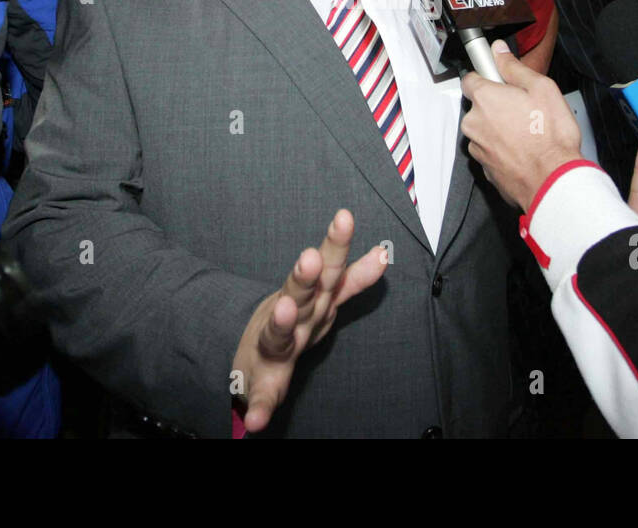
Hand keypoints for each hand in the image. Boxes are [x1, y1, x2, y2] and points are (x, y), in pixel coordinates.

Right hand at [232, 209, 386, 432]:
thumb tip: (384, 252)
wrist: (252, 354)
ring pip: (279, 332)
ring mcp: (276, 346)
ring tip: (283, 310)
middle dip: (305, 276)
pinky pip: (261, 397)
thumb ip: (353, 278)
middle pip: (301, 293)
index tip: (345, 217)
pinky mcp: (263, 381)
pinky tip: (256, 419)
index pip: (331, 266)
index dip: (337, 244)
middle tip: (309, 257)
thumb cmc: (296, 319)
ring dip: (281, 321)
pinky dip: (258, 407)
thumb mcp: (325, 295)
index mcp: (313, 298)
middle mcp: (293, 316)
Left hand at [460, 39, 582, 211]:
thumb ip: (514, 67)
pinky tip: (524, 150)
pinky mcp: (485, 168)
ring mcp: (478, 148)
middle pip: (479, 106)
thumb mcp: (542, 88)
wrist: (552, 180)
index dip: (487, 77)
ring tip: (528, 133)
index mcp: (484, 99)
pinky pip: (492, 151)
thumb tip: (498, 51)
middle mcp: (474, 123)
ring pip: (485, 130)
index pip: (470, 78)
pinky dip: (504, 149)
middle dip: (498, 106)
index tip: (500, 80)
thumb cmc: (550, 137)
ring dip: (501, 129)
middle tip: (524, 110)